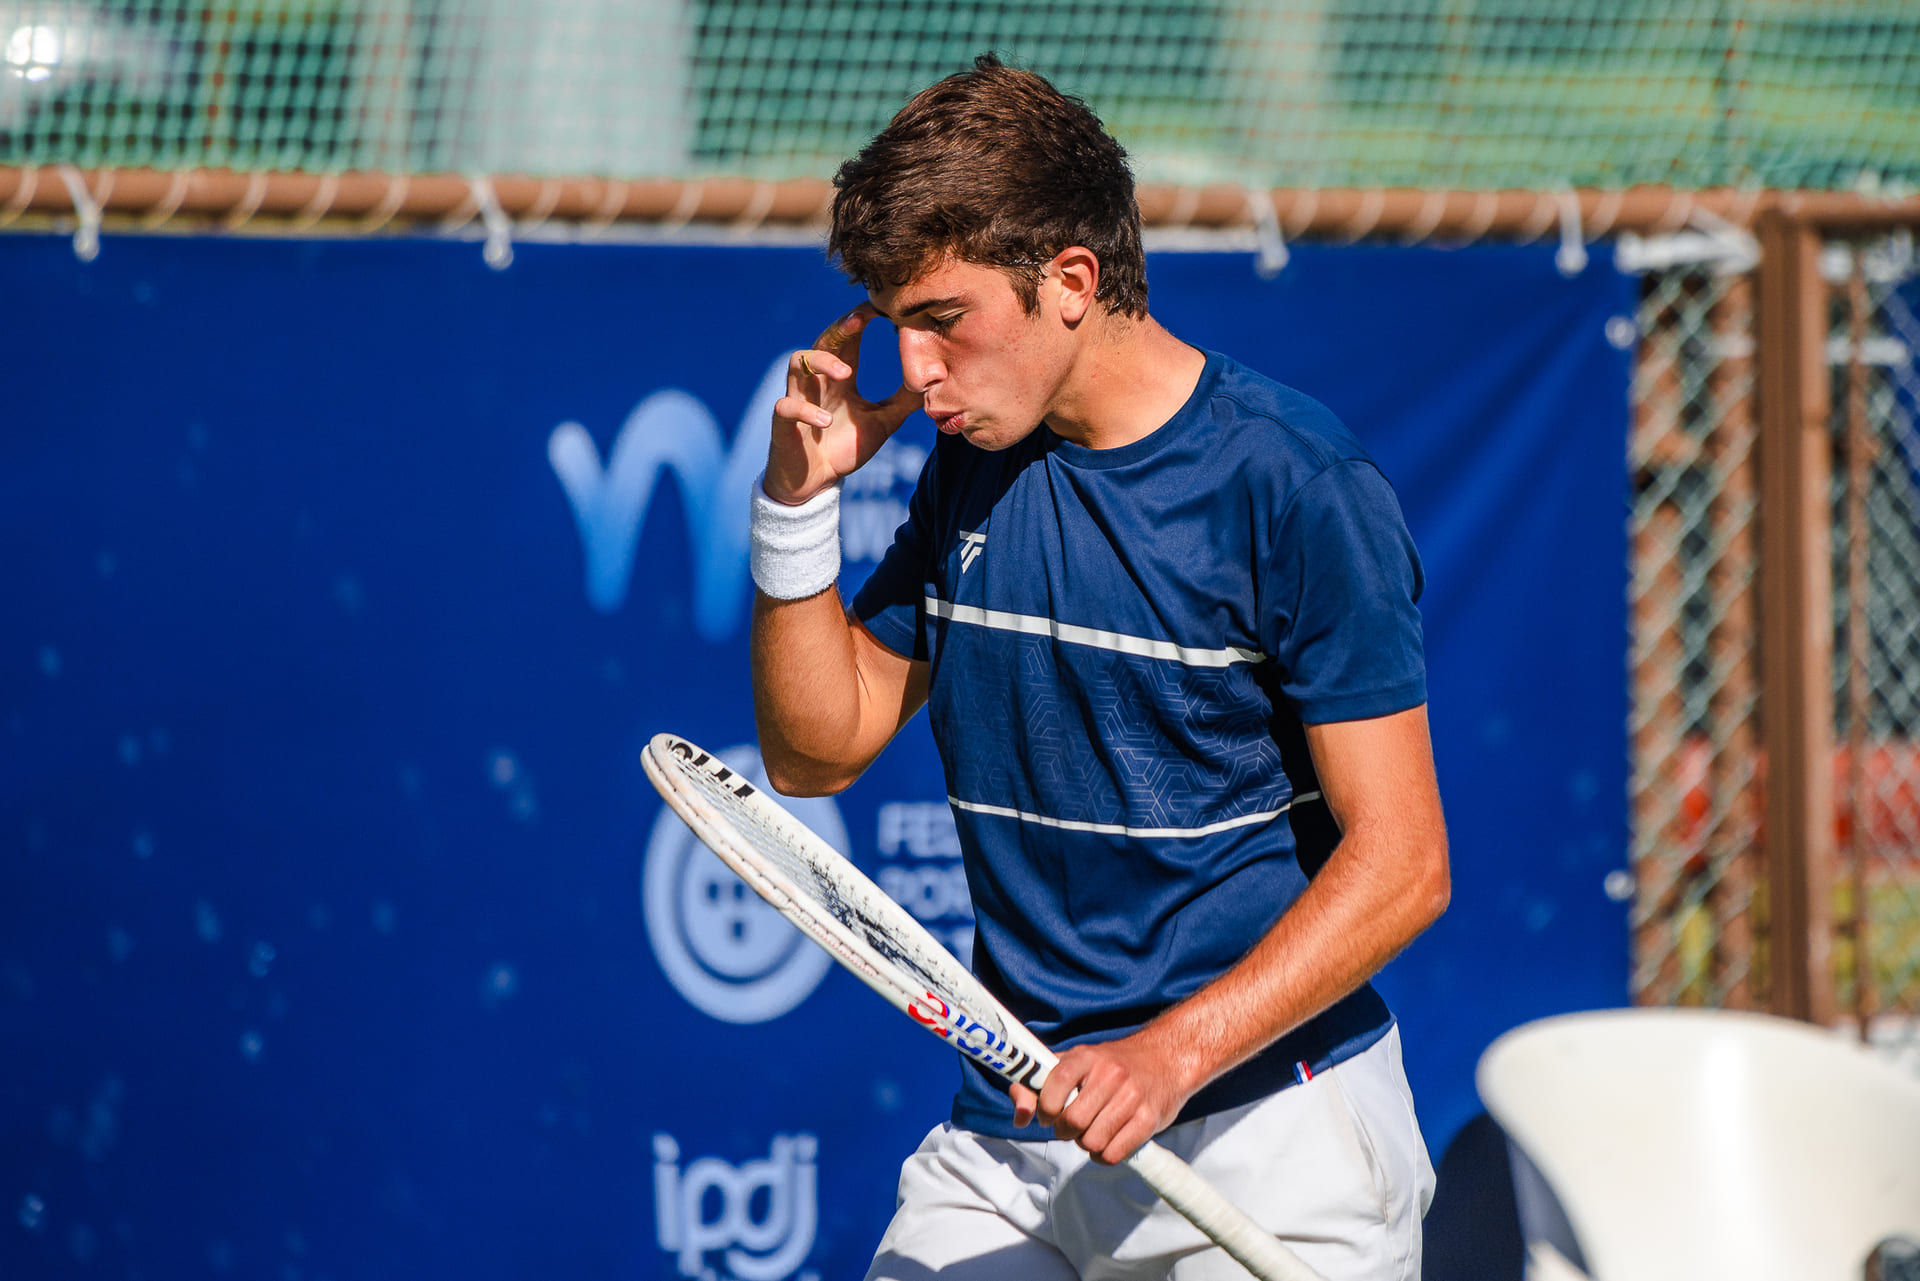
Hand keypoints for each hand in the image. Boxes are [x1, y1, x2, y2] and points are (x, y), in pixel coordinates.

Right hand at [766, 304, 923, 504]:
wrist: (816, 482)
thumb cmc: (845, 448)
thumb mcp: (882, 423)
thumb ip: (903, 402)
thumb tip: (933, 381)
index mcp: (840, 378)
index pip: (848, 339)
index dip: (860, 320)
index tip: (882, 308)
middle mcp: (818, 382)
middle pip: (823, 341)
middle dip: (840, 327)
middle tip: (862, 319)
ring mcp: (799, 398)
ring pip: (798, 363)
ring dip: (821, 363)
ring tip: (846, 373)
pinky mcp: (784, 423)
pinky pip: (786, 407)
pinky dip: (804, 411)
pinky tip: (824, 421)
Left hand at [1010, 1030, 1197, 1164]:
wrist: (1165, 1059)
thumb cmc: (1111, 1065)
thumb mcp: (1075, 1063)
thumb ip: (1038, 1086)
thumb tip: (1020, 1117)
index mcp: (1086, 1057)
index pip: (1053, 1086)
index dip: (1044, 1109)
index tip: (1049, 1114)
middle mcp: (1110, 1074)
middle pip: (1072, 1122)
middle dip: (1066, 1131)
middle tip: (1072, 1126)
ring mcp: (1132, 1097)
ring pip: (1092, 1142)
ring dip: (1086, 1145)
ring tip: (1092, 1131)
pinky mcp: (1149, 1119)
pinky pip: (1113, 1154)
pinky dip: (1104, 1155)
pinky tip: (1107, 1142)